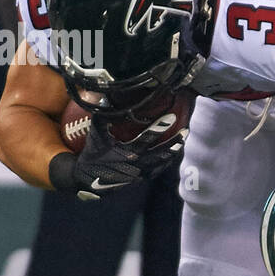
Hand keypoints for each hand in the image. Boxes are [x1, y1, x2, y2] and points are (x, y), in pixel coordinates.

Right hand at [50, 117, 183, 199]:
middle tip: (186, 130)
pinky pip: (158, 170)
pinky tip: (174, 152)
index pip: (147, 138)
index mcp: (126, 152)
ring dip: (174, 152)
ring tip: (184, 139)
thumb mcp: (96, 132)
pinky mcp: (141, 179)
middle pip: (161, 153)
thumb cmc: (92, 152)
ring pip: (162, 163)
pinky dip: (167, 161)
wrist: (87, 180)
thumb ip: (104, 115)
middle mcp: (136, 164)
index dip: (160, 127)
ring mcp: (140, 174)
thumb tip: (107, 95)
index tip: (172, 117)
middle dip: (175, 142)